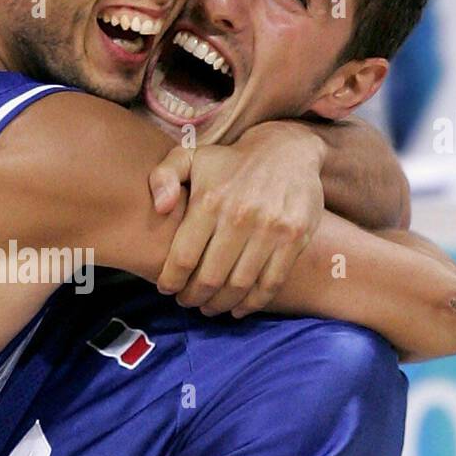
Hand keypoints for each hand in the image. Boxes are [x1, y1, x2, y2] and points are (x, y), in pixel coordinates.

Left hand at [149, 121, 325, 315]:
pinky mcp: (295, 238)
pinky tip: (239, 307)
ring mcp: (271, 229)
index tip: (167, 289)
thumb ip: (164, 176)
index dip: (172, 281)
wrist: (287, 148)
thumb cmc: (230, 161)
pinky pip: (272, 282)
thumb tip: (160, 208)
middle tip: (188, 302)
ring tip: (210, 307)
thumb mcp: (190, 156)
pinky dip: (253, 303)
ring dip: (221, 304)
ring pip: (240, 285)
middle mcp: (240, 216)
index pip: (184, 257)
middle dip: (194, 297)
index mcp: (210, 200)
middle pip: (211, 277)